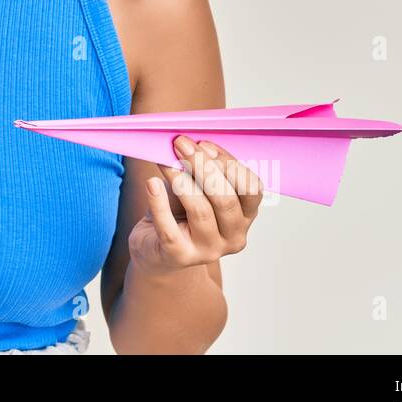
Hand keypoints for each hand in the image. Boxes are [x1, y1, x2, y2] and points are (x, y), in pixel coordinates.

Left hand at [127, 134, 263, 277]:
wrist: (155, 247)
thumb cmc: (179, 212)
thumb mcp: (196, 188)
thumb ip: (200, 171)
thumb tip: (196, 146)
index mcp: (245, 216)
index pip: (251, 189)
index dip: (229, 164)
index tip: (203, 144)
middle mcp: (234, 237)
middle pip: (226, 199)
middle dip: (203, 167)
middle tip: (180, 145)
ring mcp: (208, 250)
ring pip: (200, 211)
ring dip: (181, 180)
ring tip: (165, 161)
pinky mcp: (180, 257)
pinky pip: (169, 228)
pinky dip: (159, 203)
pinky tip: (151, 184)